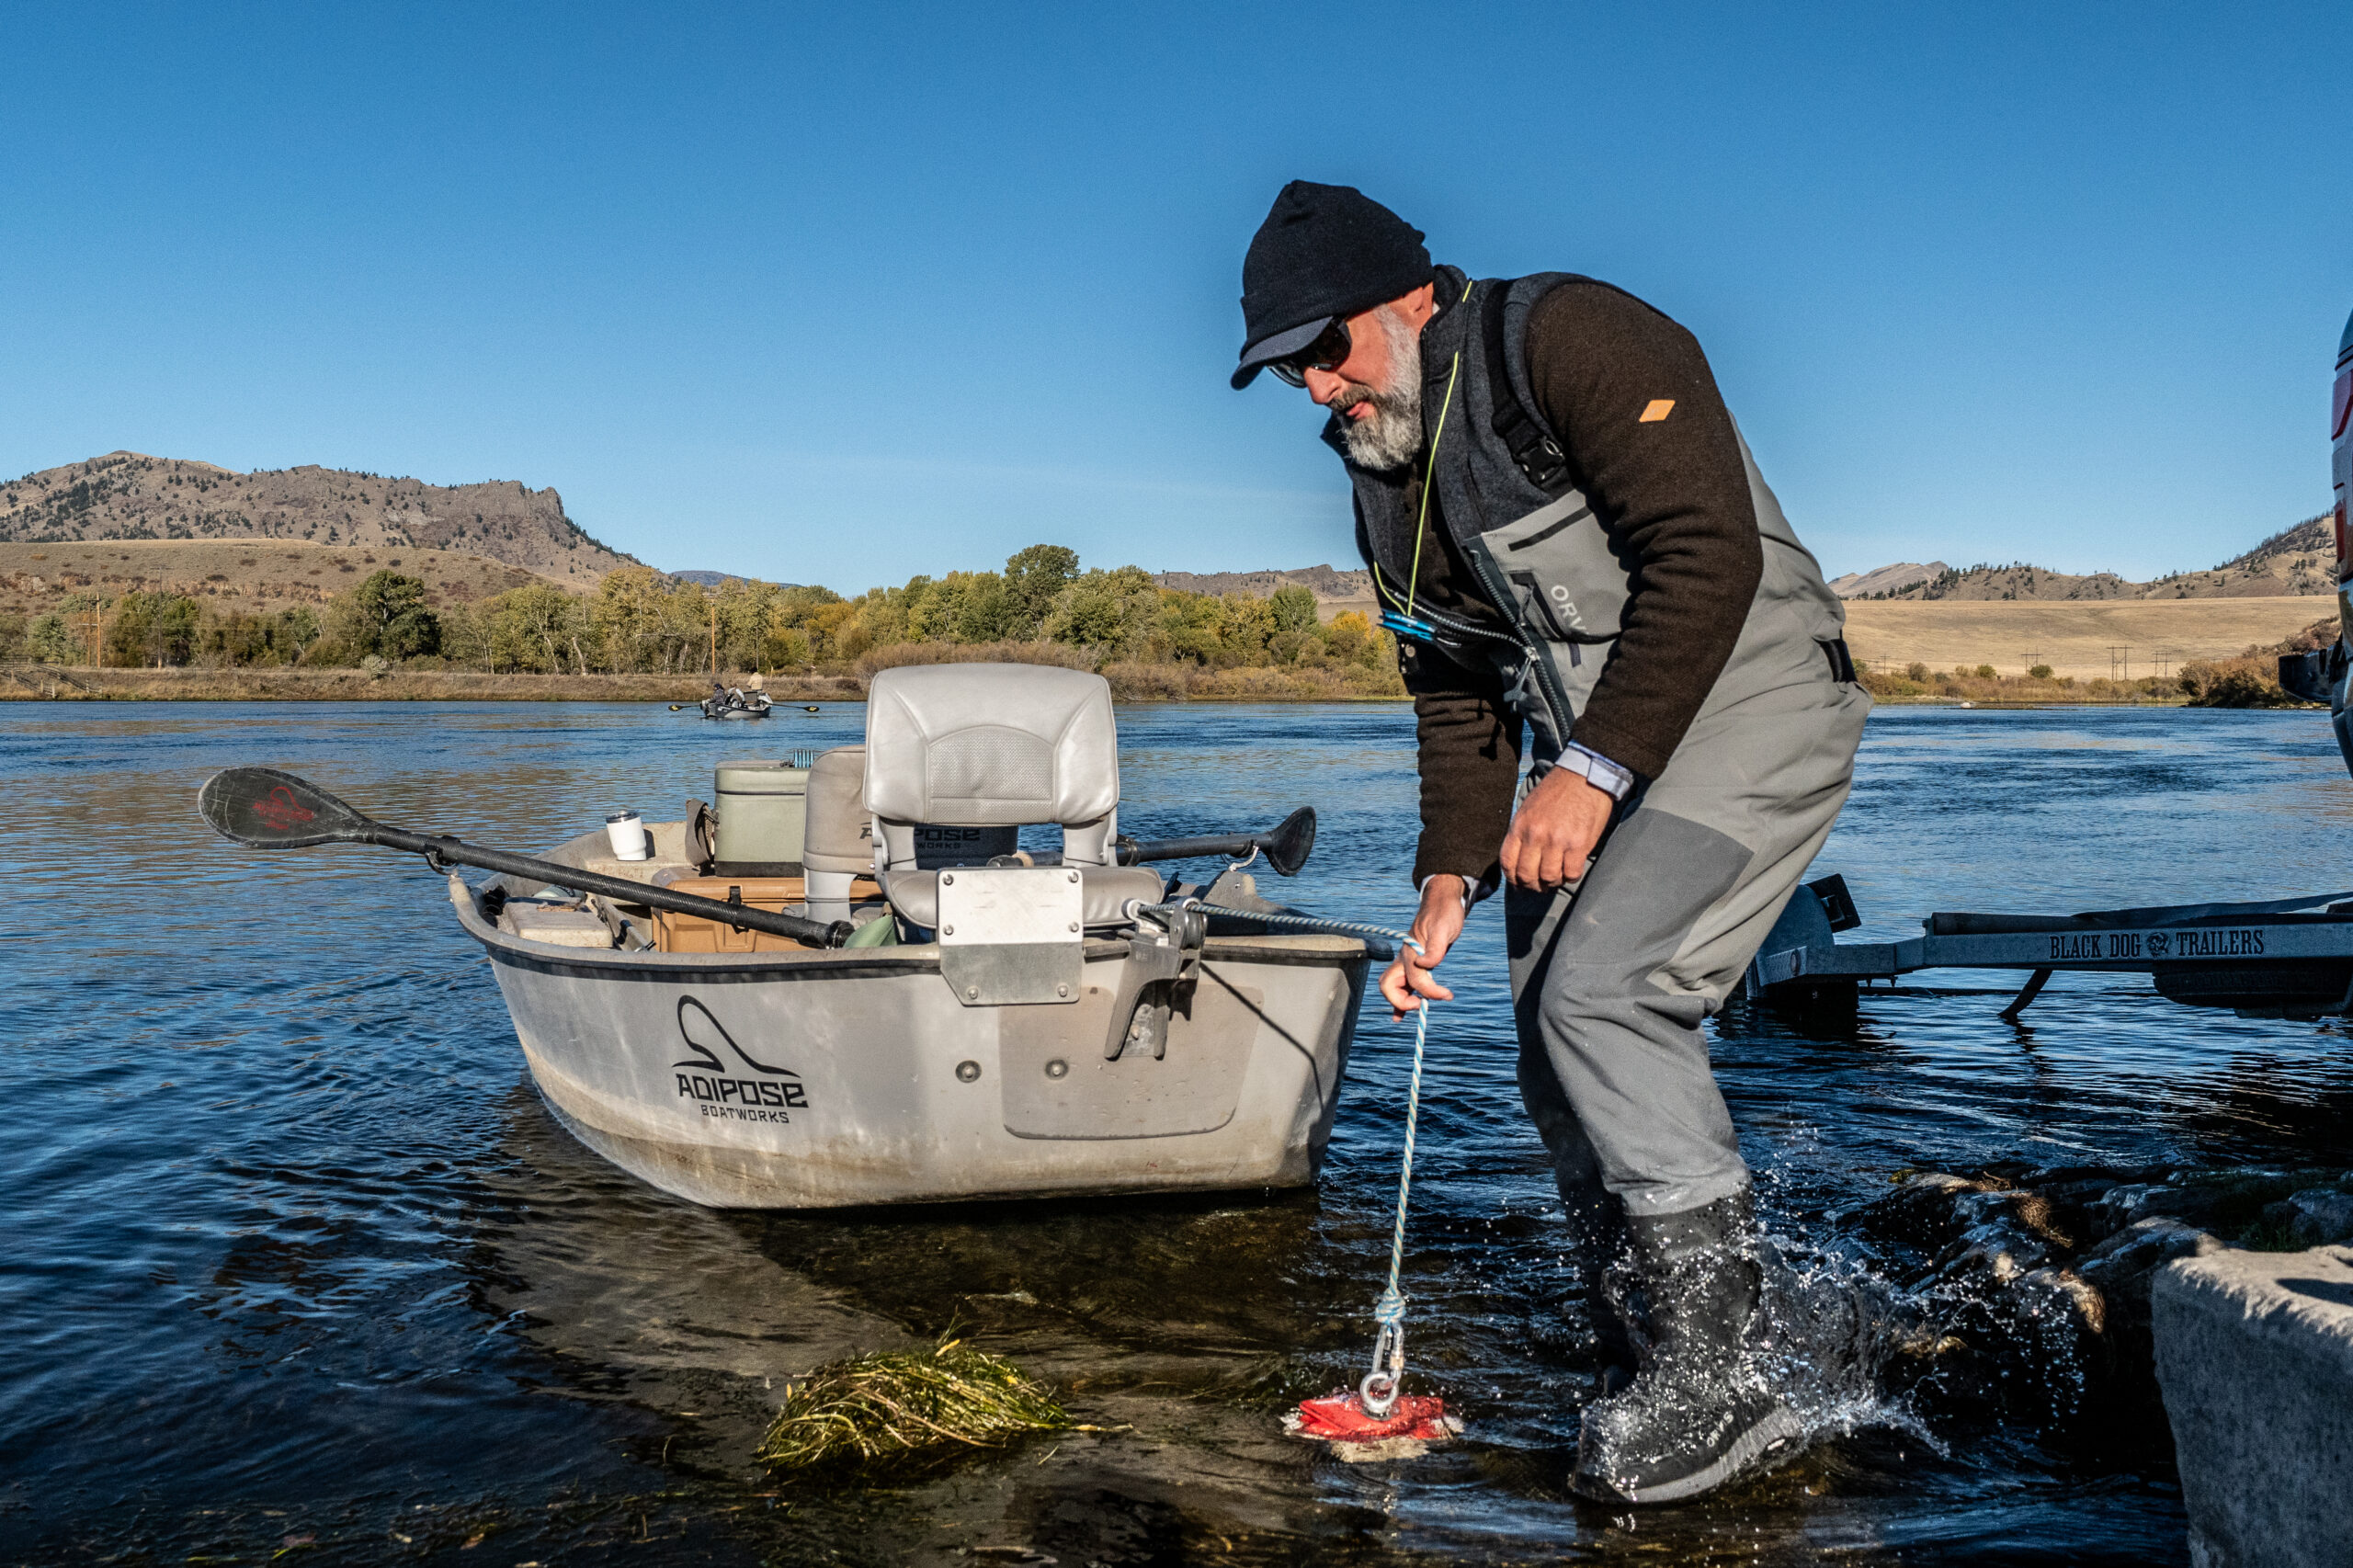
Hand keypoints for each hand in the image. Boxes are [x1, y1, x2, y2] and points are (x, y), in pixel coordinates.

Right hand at [1380, 875, 1466, 1017]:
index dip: (1430, 991)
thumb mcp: (1444, 929)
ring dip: (1400, 1003)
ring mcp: (1406, 962)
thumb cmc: (1444, 914)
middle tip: (1421, 1004)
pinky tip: (1401, 1014)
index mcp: (1410, 952)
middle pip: (1389, 986)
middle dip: (1402, 1001)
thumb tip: (1426, 965)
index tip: (1447, 995)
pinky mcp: (1413, 965)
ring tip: (1410, 1014)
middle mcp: (1404, 958)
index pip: (1415, 979)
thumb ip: (1435, 948)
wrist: (1442, 904)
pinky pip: (1402, 985)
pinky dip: (1401, 1000)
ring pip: (1392, 987)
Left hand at [1498, 766, 1615, 891]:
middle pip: (1527, 875)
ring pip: (1549, 877)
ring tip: (1558, 876)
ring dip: (1554, 882)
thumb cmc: (1557, 791)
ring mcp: (1557, 840)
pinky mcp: (1579, 844)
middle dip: (1533, 885)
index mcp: (1520, 826)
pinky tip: (1573, 869)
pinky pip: (1572, 873)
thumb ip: (1523, 832)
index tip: (1519, 883)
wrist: (1584, 775)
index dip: (1512, 879)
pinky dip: (1572, 876)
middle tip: (1540, 885)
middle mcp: (1536, 835)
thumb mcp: (1529, 808)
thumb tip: (1520, 858)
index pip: (1508, 862)